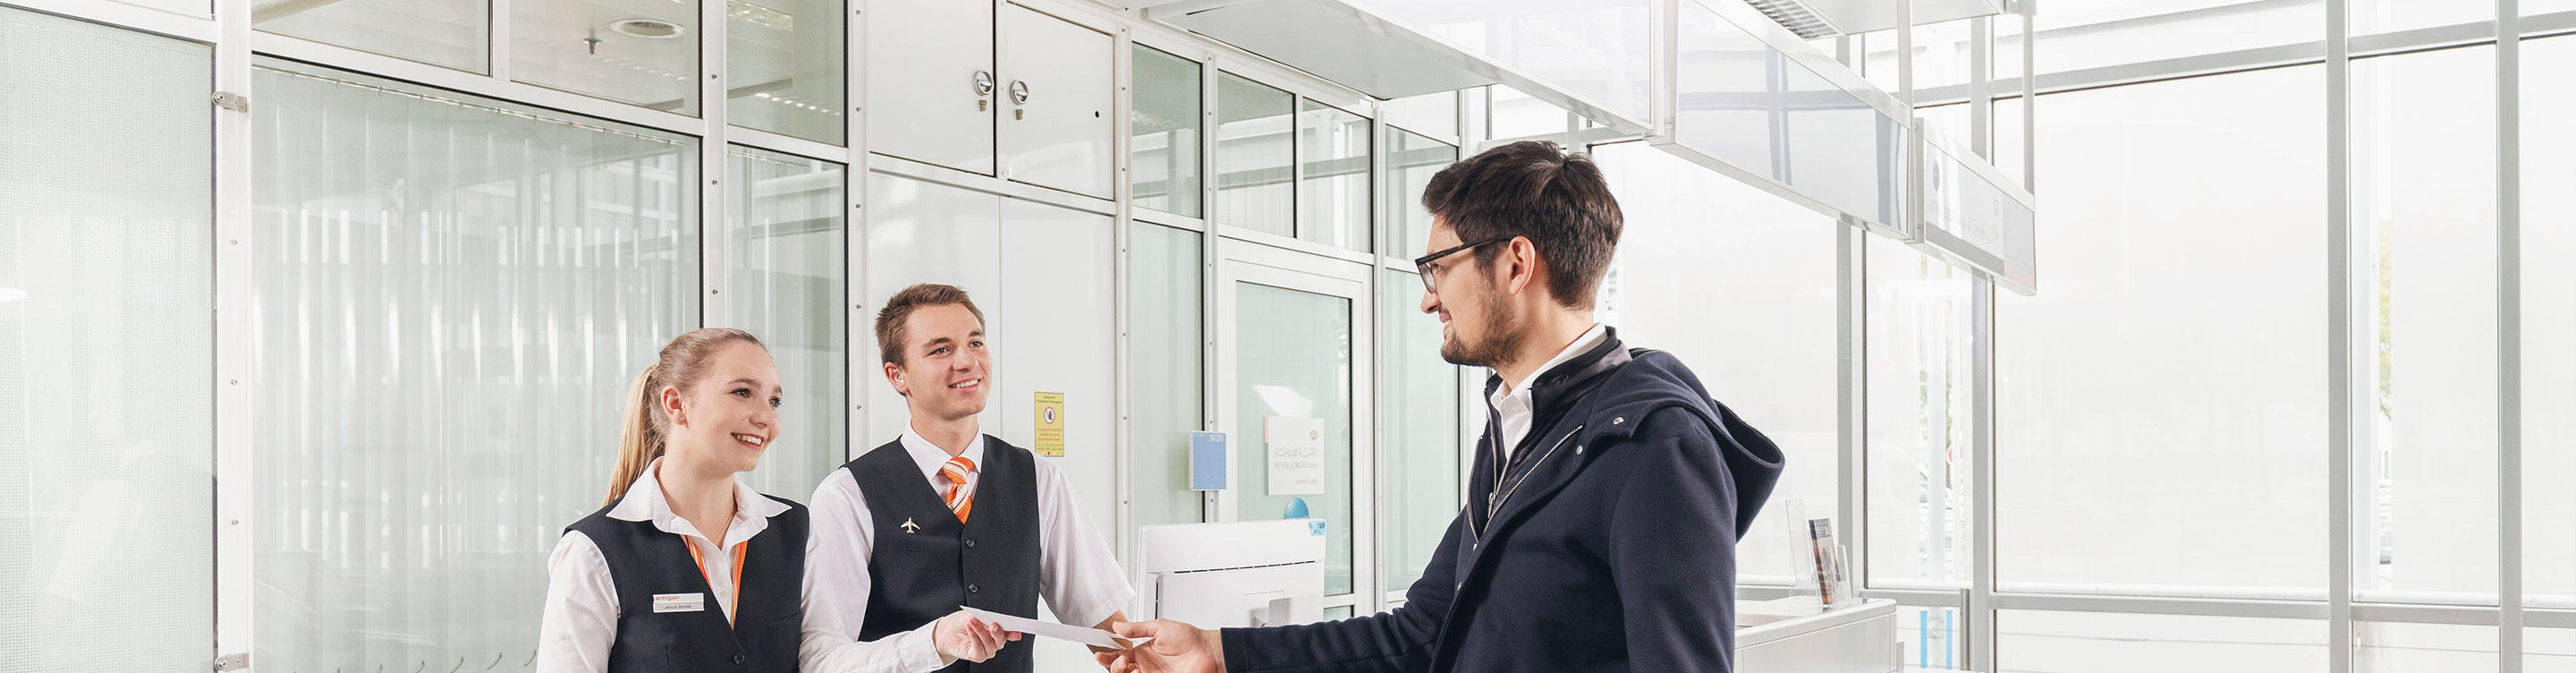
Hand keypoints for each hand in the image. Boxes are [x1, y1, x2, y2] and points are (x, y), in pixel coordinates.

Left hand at [931, 610, 1021, 663]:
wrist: (946, 630)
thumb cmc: (962, 622)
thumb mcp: (975, 615)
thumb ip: (985, 618)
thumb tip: (993, 620)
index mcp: (995, 631)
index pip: (1008, 633)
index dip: (1014, 633)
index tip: (1017, 632)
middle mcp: (992, 642)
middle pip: (1001, 640)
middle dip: (998, 632)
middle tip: (993, 624)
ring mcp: (985, 650)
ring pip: (990, 644)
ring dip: (982, 632)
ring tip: (973, 622)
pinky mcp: (976, 656)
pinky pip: (979, 650)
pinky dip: (975, 638)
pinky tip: (970, 629)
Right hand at [1095, 619, 1223, 672]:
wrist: (1209, 652)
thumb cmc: (1190, 638)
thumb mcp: (1160, 627)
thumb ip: (1138, 628)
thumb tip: (1118, 626)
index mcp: (1143, 650)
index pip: (1119, 653)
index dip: (1107, 654)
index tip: (1099, 652)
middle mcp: (1145, 665)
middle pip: (1119, 669)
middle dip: (1113, 664)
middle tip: (1120, 659)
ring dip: (1121, 671)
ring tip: (1125, 664)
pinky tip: (1135, 672)